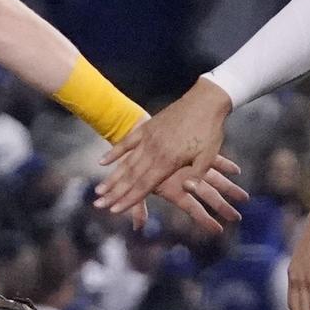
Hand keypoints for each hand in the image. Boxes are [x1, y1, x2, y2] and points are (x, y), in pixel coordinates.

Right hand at [97, 80, 230, 217]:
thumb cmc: (210, 130)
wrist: (206, 99)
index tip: (115, 210)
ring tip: (99, 190)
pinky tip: (102, 162)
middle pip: (131, 177)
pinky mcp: (147, 128)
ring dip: (112, 178)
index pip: (145, 185)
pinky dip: (114, 152)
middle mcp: (155, 151)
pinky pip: (127, 142)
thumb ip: (197, 175)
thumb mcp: (209, 156)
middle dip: (114, 193)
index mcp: (170, 161)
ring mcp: (148, 138)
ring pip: (126, 162)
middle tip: (98, 205)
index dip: (129, 199)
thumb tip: (186, 190)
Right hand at [144, 153, 247, 234]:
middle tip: (238, 218)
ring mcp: (191, 166)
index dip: (204, 220)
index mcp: (175, 190)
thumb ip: (138, 207)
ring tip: (244, 198)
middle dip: (223, 206)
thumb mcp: (138, 185)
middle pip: (208, 195)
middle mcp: (186, 179)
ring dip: (229, 188)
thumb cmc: (141, 162)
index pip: (192, 209)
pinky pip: (213, 160)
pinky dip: (224, 164)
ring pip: (214, 180)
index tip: (218, 231)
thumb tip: (137, 228)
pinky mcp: (194, 152)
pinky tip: (237, 170)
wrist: (144, 136)